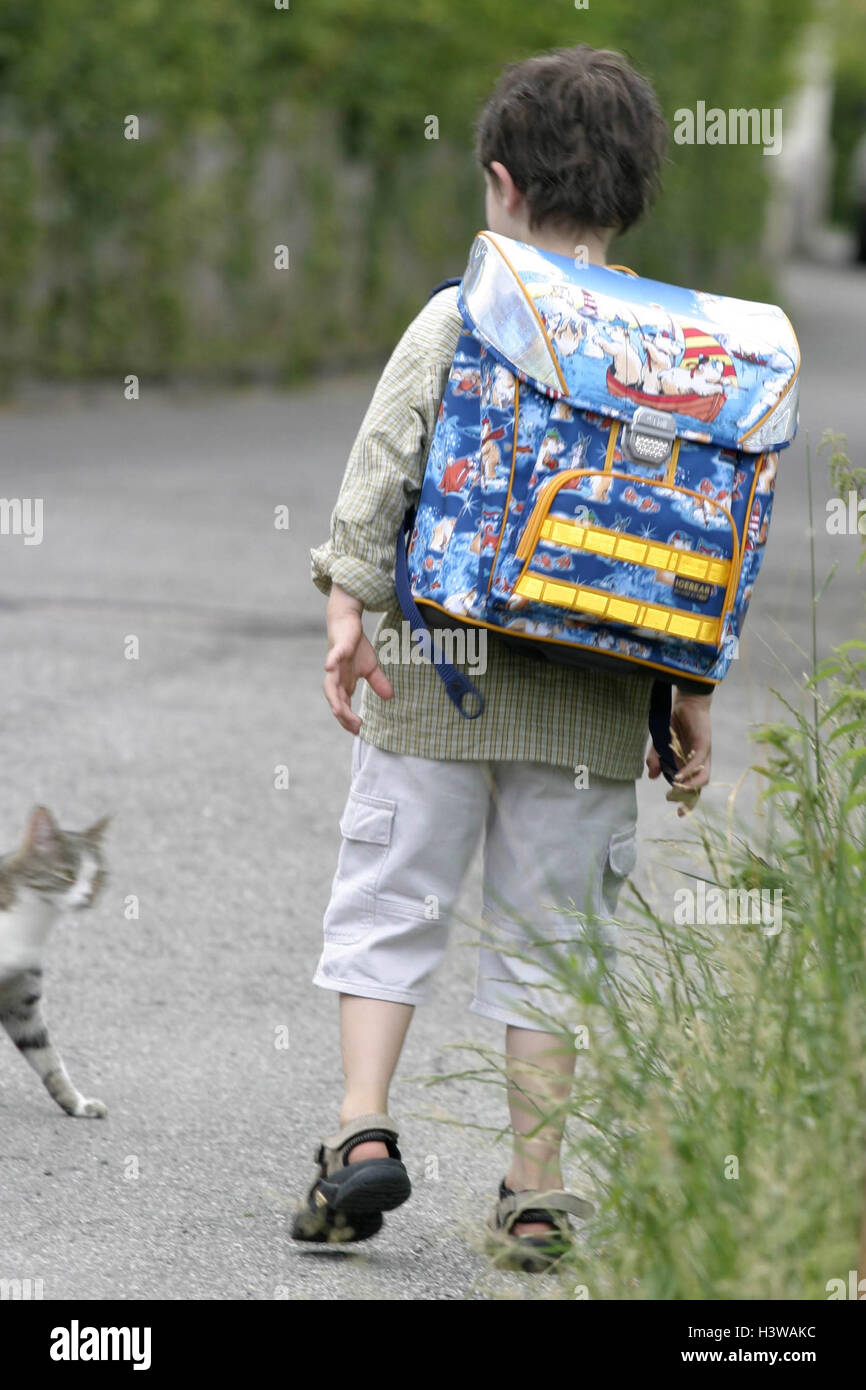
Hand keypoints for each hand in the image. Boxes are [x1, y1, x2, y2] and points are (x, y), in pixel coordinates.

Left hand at [323, 585, 393, 732]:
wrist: (346, 622)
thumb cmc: (355, 646)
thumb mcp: (371, 667)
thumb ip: (378, 683)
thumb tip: (390, 698)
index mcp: (344, 684)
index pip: (343, 707)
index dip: (349, 720)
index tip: (360, 731)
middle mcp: (336, 678)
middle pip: (336, 701)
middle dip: (343, 715)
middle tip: (355, 727)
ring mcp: (335, 664)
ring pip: (331, 686)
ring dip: (335, 699)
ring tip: (338, 712)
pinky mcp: (337, 649)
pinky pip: (333, 658)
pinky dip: (330, 664)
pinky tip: (328, 669)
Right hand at [646, 690, 711, 817]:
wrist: (685, 702)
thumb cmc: (674, 723)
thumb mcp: (658, 744)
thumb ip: (654, 760)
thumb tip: (651, 777)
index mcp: (688, 765)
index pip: (691, 788)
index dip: (687, 801)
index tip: (678, 812)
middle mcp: (698, 762)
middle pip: (700, 788)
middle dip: (690, 801)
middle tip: (679, 810)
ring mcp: (702, 754)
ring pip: (703, 777)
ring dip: (691, 787)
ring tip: (676, 790)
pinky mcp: (704, 744)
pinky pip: (698, 762)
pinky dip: (689, 771)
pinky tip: (678, 777)